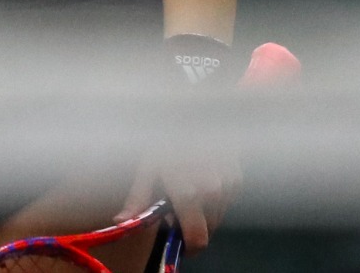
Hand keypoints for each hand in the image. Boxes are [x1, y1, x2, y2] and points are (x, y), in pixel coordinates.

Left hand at [116, 146, 240, 249]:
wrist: (195, 112)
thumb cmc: (167, 137)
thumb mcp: (147, 165)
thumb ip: (138, 199)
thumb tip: (122, 222)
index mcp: (190, 194)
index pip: (197, 239)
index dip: (187, 246)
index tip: (175, 240)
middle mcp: (214, 193)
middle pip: (207, 230)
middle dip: (191, 226)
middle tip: (174, 209)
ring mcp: (229, 185)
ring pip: (218, 216)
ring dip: (204, 213)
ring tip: (187, 191)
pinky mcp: (238, 177)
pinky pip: (226, 200)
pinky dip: (215, 199)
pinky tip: (201, 179)